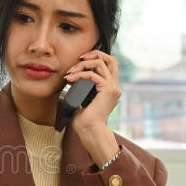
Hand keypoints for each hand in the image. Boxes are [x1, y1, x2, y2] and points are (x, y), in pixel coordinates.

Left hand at [63, 49, 120, 165]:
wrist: (90, 131)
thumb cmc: (84, 120)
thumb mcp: (84, 99)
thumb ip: (84, 88)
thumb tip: (72, 78)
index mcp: (111, 87)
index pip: (109, 64)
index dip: (95, 58)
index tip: (80, 61)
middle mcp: (115, 86)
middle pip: (111, 59)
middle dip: (94, 54)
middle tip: (79, 59)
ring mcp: (113, 87)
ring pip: (100, 63)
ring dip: (83, 65)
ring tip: (70, 72)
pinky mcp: (107, 90)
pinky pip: (93, 75)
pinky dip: (79, 74)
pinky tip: (70, 79)